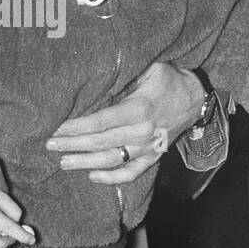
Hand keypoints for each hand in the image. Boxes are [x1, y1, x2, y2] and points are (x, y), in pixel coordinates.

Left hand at [46, 61, 203, 185]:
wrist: (198, 98)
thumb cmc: (170, 80)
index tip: (57, 127)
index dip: (76, 127)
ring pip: (112, 160)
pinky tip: (93, 176)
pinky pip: (132, 173)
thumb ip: (126, 77)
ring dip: (85, 162)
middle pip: (100, 142)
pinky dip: (112, 178)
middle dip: (72, 144)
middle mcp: (142, 132)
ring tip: (63, 162)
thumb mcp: (150, 69)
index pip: (100, 121)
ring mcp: (148, 147)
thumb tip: (97, 80)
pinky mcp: (154, 157)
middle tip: (50, 144)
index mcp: (139, 108)